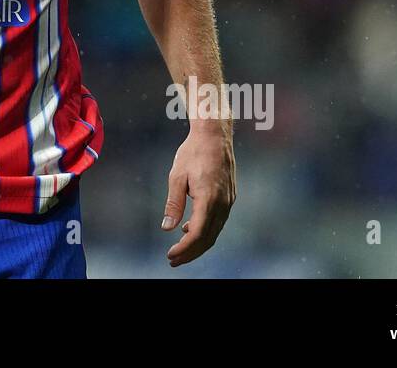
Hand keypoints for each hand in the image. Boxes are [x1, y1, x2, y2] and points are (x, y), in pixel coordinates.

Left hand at [160, 125, 235, 266]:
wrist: (214, 135)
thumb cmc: (193, 152)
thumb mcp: (177, 176)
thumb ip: (173, 203)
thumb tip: (167, 228)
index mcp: (209, 199)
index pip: (198, 233)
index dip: (184, 248)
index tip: (170, 255)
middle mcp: (223, 203)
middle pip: (208, 238)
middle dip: (191, 252)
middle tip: (173, 260)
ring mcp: (228, 201)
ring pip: (215, 231)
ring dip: (198, 244)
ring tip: (180, 250)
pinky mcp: (229, 196)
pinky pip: (219, 221)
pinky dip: (206, 231)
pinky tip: (190, 229)